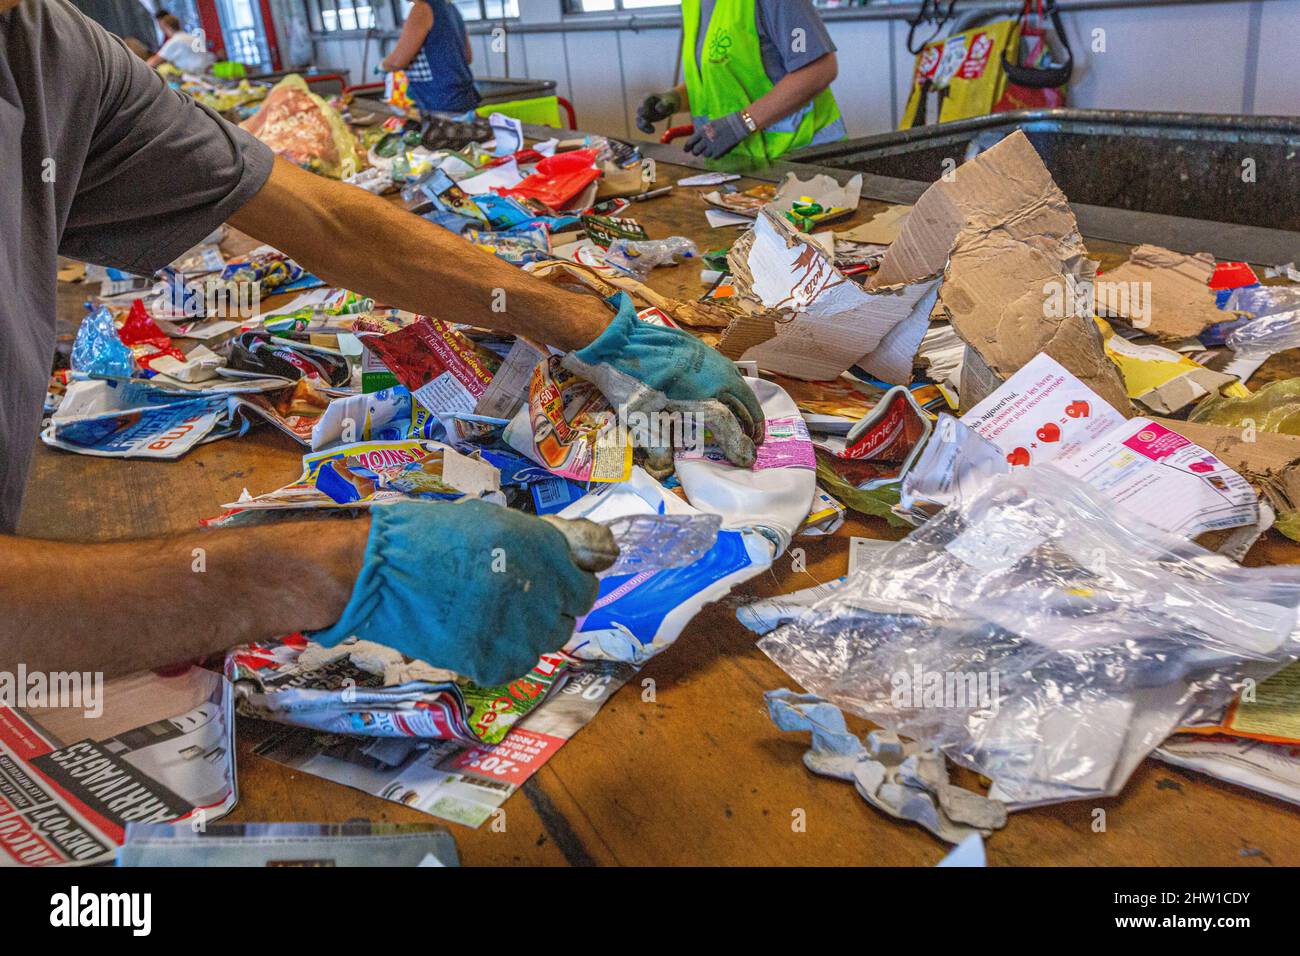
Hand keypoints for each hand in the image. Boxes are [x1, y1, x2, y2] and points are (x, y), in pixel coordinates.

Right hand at [309, 500, 609, 684]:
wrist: (386, 569)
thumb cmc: (433, 536)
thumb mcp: (497, 521)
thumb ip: (539, 544)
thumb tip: (568, 557)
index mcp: (549, 554)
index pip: (586, 588)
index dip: (568, 587)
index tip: (552, 588)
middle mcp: (545, 594)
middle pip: (567, 619)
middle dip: (548, 612)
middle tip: (516, 604)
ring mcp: (522, 633)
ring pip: (543, 646)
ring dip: (525, 636)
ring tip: (490, 619)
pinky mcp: (495, 663)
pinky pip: (511, 666)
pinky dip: (497, 657)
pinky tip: (473, 636)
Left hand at [564, 293, 765, 474]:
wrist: (621, 340)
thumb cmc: (630, 382)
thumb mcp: (641, 418)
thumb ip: (657, 444)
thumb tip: (663, 467)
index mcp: (704, 399)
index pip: (730, 428)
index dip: (739, 446)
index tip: (747, 459)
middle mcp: (716, 378)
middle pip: (745, 404)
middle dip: (753, 424)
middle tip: (755, 441)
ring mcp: (713, 361)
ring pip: (740, 386)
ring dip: (747, 405)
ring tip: (749, 420)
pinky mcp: (705, 350)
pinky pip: (729, 371)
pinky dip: (736, 388)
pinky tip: (729, 394)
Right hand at [636, 89, 681, 133]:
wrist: (670, 104)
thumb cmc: (669, 101)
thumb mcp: (669, 102)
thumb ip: (664, 105)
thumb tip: (658, 109)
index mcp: (649, 97)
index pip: (643, 102)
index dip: (644, 108)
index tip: (646, 113)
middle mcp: (644, 104)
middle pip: (639, 111)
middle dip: (643, 117)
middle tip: (647, 123)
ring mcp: (643, 112)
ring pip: (639, 120)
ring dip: (644, 126)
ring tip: (652, 130)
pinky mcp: (645, 119)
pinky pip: (641, 125)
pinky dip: (645, 129)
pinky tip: (652, 131)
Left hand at [683, 112, 751, 158]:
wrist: (738, 124)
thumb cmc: (725, 122)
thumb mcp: (711, 124)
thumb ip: (703, 133)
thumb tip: (697, 141)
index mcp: (702, 131)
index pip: (690, 142)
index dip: (687, 147)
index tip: (686, 150)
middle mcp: (705, 139)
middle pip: (696, 151)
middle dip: (696, 152)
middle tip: (698, 152)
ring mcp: (712, 146)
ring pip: (705, 155)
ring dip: (707, 153)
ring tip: (712, 148)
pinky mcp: (719, 152)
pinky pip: (714, 157)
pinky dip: (715, 155)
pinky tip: (719, 150)